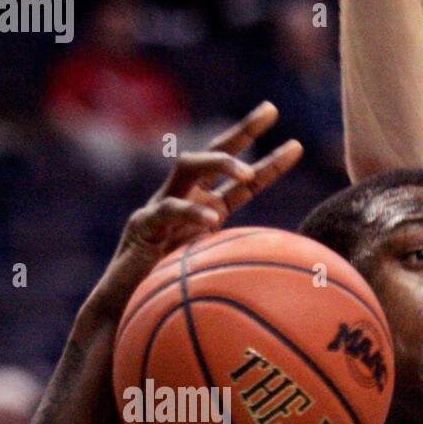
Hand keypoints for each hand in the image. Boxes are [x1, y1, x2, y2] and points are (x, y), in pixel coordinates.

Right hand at [87, 102, 302, 320]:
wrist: (125, 313)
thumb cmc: (174, 299)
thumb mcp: (220, 281)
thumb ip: (246, 271)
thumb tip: (292, 284)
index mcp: (208, 211)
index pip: (243, 182)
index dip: (269, 163)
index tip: (297, 145)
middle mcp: (185, 200)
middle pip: (214, 155)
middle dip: (243, 131)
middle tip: (270, 110)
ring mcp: (161, 208)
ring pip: (187, 166)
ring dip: (217, 164)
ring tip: (245, 172)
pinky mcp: (142, 226)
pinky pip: (166, 210)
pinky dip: (189, 212)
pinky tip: (211, 219)